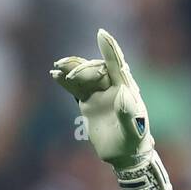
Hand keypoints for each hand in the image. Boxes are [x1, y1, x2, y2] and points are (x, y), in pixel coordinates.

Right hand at [51, 29, 170, 189]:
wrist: (125, 155)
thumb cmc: (134, 142)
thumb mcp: (134, 130)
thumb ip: (128, 113)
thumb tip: (121, 92)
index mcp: (127, 89)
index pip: (117, 65)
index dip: (109, 49)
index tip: (101, 33)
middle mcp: (112, 87)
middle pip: (96, 69)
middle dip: (83, 68)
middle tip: (71, 76)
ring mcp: (99, 94)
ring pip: (84, 76)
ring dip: (71, 70)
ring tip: (57, 68)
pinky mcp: (88, 102)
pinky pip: (75, 88)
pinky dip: (65, 81)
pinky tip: (55, 75)